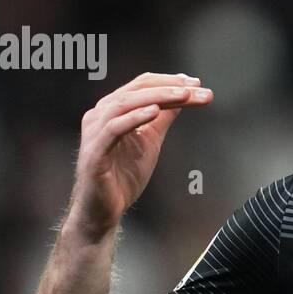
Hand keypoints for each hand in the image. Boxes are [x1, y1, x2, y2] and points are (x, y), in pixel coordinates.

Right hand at [67, 72, 213, 242]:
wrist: (104, 211)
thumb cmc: (123, 176)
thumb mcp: (150, 141)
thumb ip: (163, 118)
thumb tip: (183, 96)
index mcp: (111, 110)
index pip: (142, 86)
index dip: (169, 82)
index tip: (198, 83)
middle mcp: (99, 115)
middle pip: (136, 91)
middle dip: (170, 88)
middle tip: (198, 88)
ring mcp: (94, 133)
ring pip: (125, 104)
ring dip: (157, 97)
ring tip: (183, 96)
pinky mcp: (94, 153)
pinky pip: (113, 129)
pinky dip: (134, 118)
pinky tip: (155, 112)